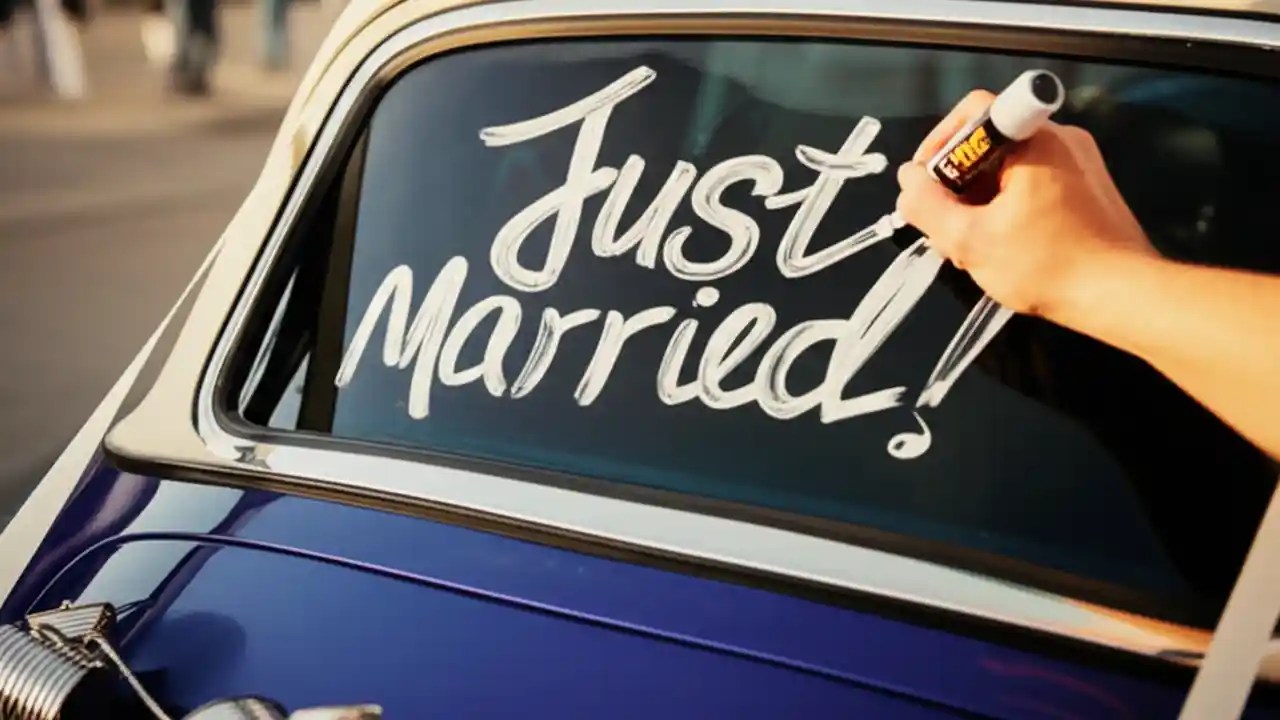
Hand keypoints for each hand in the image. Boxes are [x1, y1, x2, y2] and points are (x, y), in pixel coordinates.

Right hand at [895, 90, 1157, 319]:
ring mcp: (1081, 162)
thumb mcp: (971, 241)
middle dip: (957, 178)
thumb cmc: (1047, 266)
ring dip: (981, 196)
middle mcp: (1062, 138)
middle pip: (990, 140)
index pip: (975, 111)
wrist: (1121, 295)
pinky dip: (1009, 203)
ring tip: (973, 239)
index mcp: (1036, 139)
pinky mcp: (1089, 187)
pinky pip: (1035, 181)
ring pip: (1010, 164)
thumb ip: (929, 207)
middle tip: (944, 220)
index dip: (941, 141)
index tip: (929, 181)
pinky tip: (1004, 242)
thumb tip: (908, 181)